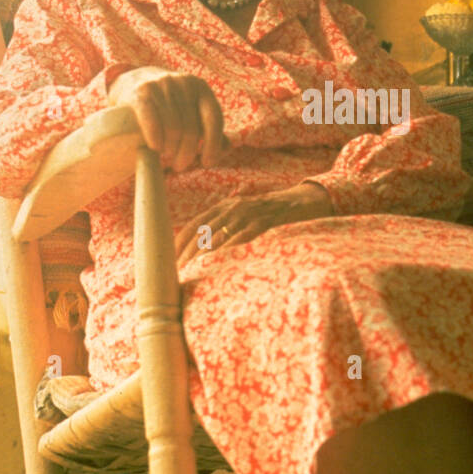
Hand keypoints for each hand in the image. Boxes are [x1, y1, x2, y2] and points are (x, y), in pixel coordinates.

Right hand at [108, 68, 226, 171]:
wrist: (133, 84)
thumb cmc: (168, 107)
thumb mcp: (191, 112)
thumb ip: (209, 129)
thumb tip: (228, 147)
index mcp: (202, 88)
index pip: (214, 119)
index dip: (213, 145)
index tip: (206, 162)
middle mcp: (184, 83)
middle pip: (192, 129)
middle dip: (186, 153)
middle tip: (180, 165)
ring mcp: (162, 84)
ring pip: (173, 128)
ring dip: (170, 149)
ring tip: (166, 155)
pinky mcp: (141, 92)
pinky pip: (153, 121)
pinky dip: (156, 139)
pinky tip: (155, 147)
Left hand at [175, 182, 333, 263]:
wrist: (303, 200)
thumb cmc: (272, 214)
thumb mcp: (246, 215)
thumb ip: (228, 227)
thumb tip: (207, 249)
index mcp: (226, 206)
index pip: (195, 224)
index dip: (180, 242)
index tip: (169, 261)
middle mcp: (233, 207)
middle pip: (202, 231)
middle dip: (187, 252)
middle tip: (177, 273)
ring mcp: (249, 213)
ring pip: (219, 234)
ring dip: (203, 254)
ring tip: (192, 272)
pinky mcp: (264, 221)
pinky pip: (243, 236)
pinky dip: (229, 249)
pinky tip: (220, 262)